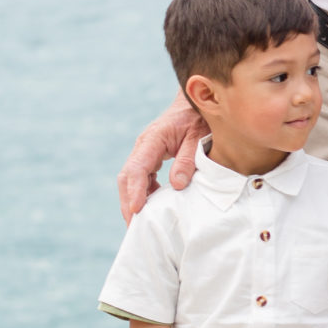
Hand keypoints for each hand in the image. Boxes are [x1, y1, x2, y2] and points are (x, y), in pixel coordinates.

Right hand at [118, 94, 206, 222]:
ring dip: (134, 201)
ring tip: (141, 225)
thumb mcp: (199, 136)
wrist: (197, 101)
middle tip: (134, 227)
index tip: (136, 210)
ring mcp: (145, 152)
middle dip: (127, 203)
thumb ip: (188, 159)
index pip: (137, 169)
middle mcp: (144, 146)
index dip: (135, 191)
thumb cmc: (199, 117)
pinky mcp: (151, 157)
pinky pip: (142, 178)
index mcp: (153, 139)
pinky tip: (154, 208)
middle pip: (127, 177)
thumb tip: (177, 184)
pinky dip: (144, 194)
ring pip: (131, 179)